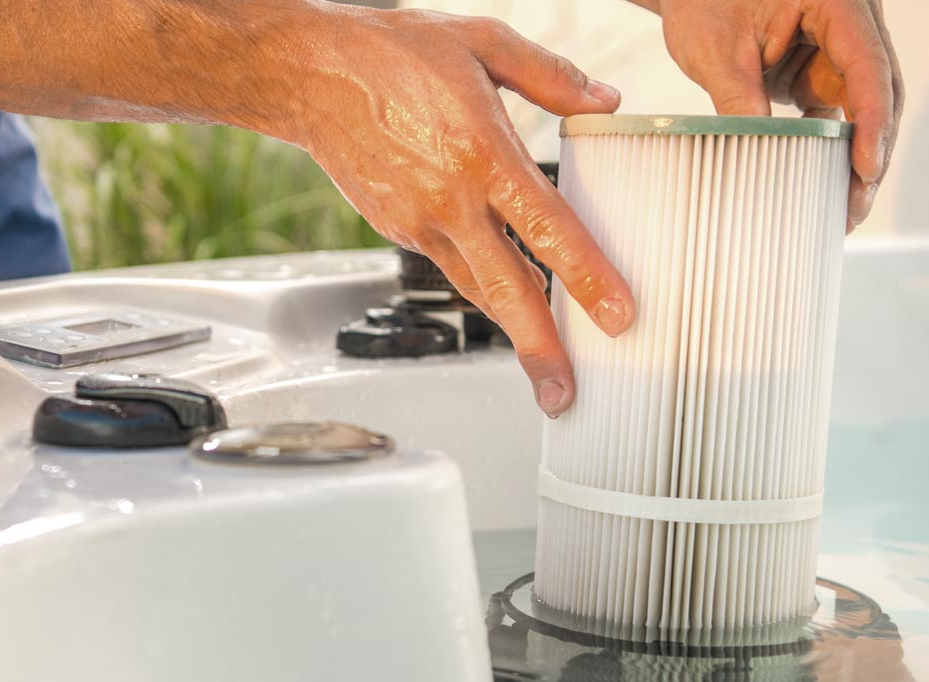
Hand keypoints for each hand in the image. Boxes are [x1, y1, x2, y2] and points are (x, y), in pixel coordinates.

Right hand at [279, 7, 636, 416]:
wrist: (310, 75)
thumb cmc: (390, 52)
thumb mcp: (480, 41)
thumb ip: (550, 76)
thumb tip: (605, 102)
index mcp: (482, 153)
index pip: (548, 229)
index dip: (587, 278)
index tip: (618, 317)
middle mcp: (450, 200)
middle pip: (506, 290)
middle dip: (539, 349)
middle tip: (564, 394)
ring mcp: (419, 222)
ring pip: (477, 288)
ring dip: (512, 329)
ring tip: (544, 367)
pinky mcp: (398, 230)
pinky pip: (451, 266)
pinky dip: (480, 285)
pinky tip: (503, 297)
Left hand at [637, 0, 902, 230]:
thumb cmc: (703, 1)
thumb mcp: (716, 52)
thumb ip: (740, 100)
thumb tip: (756, 160)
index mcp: (837, 1)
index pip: (867, 64)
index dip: (872, 120)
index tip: (866, 168)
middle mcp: (850, 23)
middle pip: (879, 91)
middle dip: (872, 150)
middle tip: (855, 206)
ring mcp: (837, 49)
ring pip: (863, 107)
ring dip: (855, 156)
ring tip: (844, 209)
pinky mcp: (819, 72)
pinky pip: (837, 112)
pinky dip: (833, 149)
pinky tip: (826, 186)